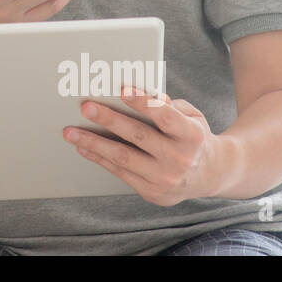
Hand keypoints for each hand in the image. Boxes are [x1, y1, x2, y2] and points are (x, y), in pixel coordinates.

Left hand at [63, 89, 225, 205]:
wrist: (209, 174)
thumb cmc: (192, 136)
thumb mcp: (191, 116)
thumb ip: (168, 105)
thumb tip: (142, 94)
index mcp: (192, 136)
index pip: (166, 117)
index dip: (144, 103)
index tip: (122, 89)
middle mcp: (180, 159)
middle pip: (138, 136)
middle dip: (109, 120)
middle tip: (86, 107)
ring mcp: (165, 179)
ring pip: (123, 158)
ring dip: (93, 143)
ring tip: (71, 132)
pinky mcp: (152, 192)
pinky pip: (119, 172)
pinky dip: (99, 158)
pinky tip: (83, 146)